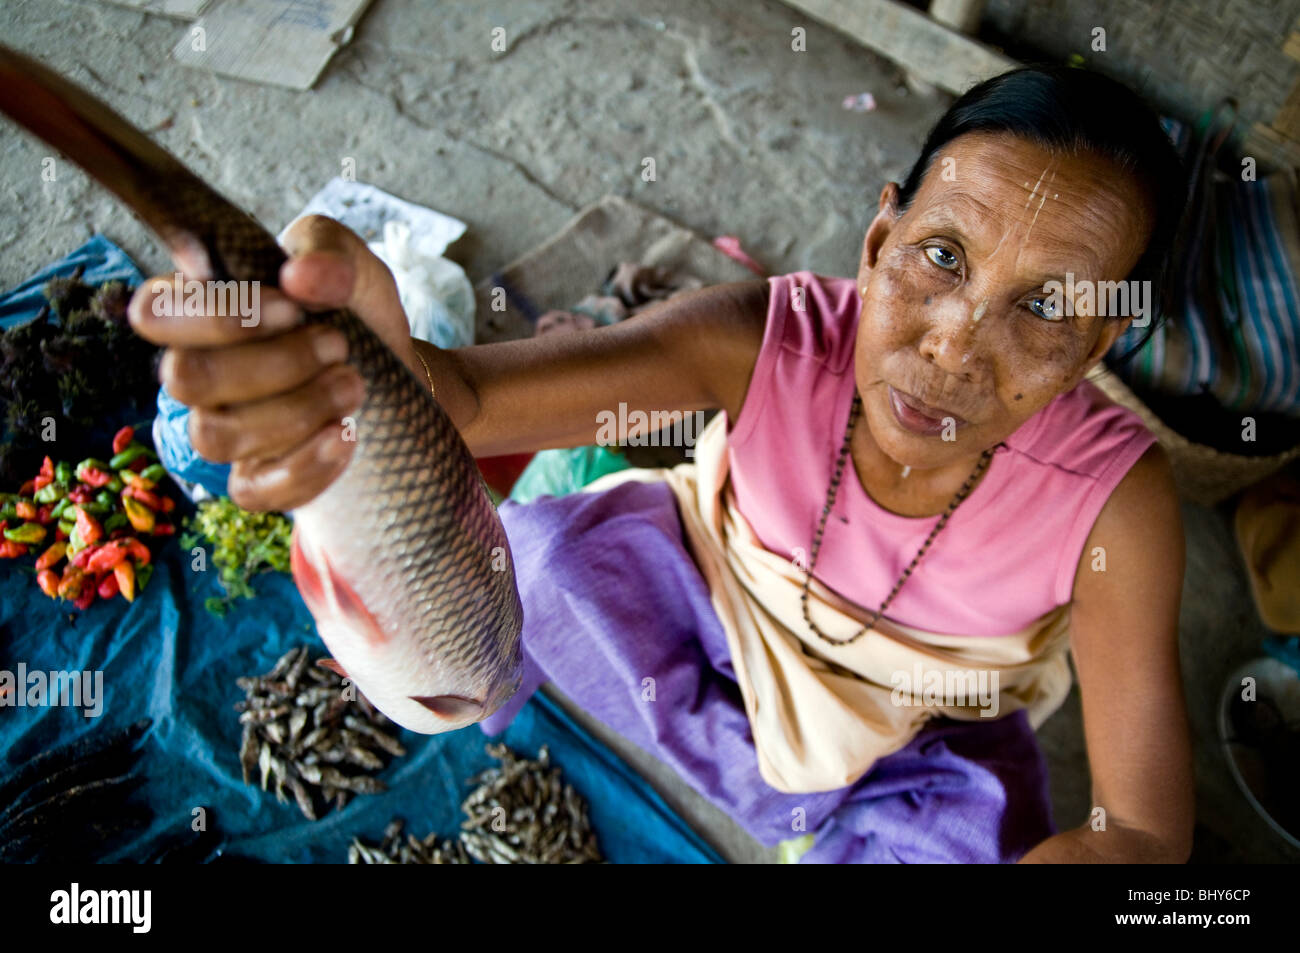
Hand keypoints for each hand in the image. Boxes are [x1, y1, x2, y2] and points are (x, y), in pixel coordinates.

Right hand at [128, 214, 417, 511]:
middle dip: (274, 362)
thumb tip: (301, 275)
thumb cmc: (353, 312)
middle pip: (184, 379)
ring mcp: (222, 430)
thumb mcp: (351, 267)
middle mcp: (199, 373)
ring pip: (216, 436)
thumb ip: (328, 252)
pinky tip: (346, 435)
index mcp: (200, 310)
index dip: (219, 314)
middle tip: (338, 344)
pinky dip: (306, 466)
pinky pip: (253, 492)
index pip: (154, 313)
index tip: (294, 307)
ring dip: (297, 410)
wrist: (395, 377)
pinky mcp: (256, 480)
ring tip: (354, 383)